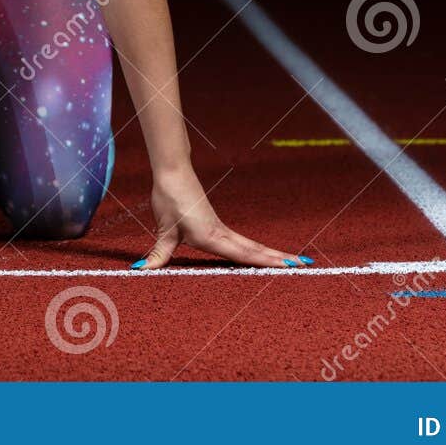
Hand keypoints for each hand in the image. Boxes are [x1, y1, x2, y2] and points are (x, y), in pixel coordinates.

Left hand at [134, 169, 312, 269]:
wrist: (172, 174)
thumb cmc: (169, 199)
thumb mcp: (163, 229)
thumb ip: (158, 254)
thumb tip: (141, 271)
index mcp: (212, 237)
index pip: (244, 254)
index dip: (266, 263)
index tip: (288, 267)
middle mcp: (221, 234)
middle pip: (255, 250)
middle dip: (279, 260)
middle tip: (304, 266)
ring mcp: (221, 230)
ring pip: (251, 246)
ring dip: (271, 255)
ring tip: (293, 262)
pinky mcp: (216, 226)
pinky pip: (241, 242)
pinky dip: (255, 250)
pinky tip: (260, 255)